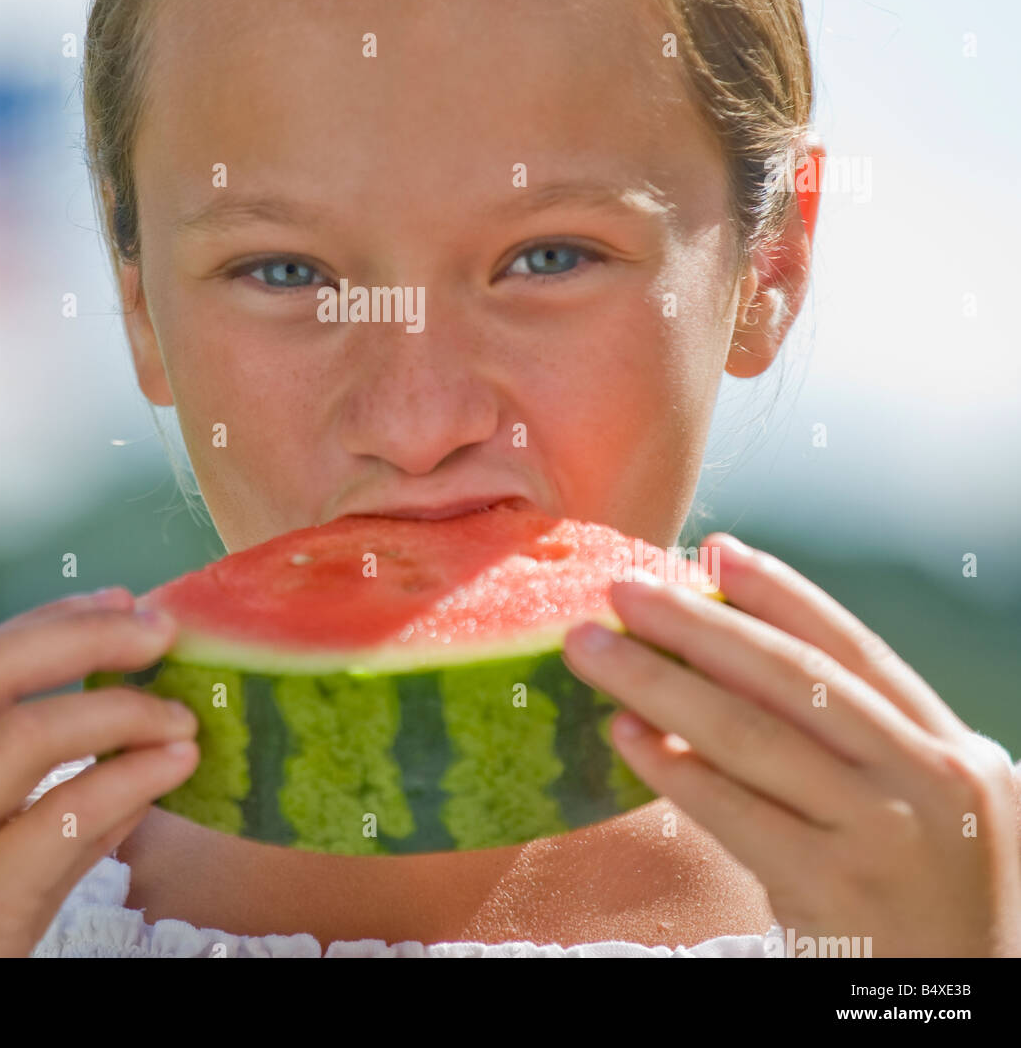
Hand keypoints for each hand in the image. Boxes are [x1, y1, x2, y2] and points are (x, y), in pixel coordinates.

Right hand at [0, 587, 198, 956]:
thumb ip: (23, 796)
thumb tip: (129, 726)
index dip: (47, 622)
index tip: (115, 602)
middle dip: (81, 635)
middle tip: (157, 629)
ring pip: (27, 737)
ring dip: (120, 711)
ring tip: (179, 716)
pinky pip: (62, 818)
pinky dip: (129, 776)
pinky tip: (171, 766)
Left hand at [563, 534, 1020, 957]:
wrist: (959, 1011)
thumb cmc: (915, 898)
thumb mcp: (912, 803)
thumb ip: (844, 733)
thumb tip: (720, 643)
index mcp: (951, 746)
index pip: (852, 649)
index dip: (779, 594)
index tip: (712, 550)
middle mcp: (930, 781)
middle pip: (791, 678)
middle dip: (696, 623)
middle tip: (620, 589)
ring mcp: (886, 837)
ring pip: (750, 735)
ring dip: (658, 683)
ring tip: (591, 650)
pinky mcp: (836, 892)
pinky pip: (736, 814)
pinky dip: (674, 768)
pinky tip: (625, 737)